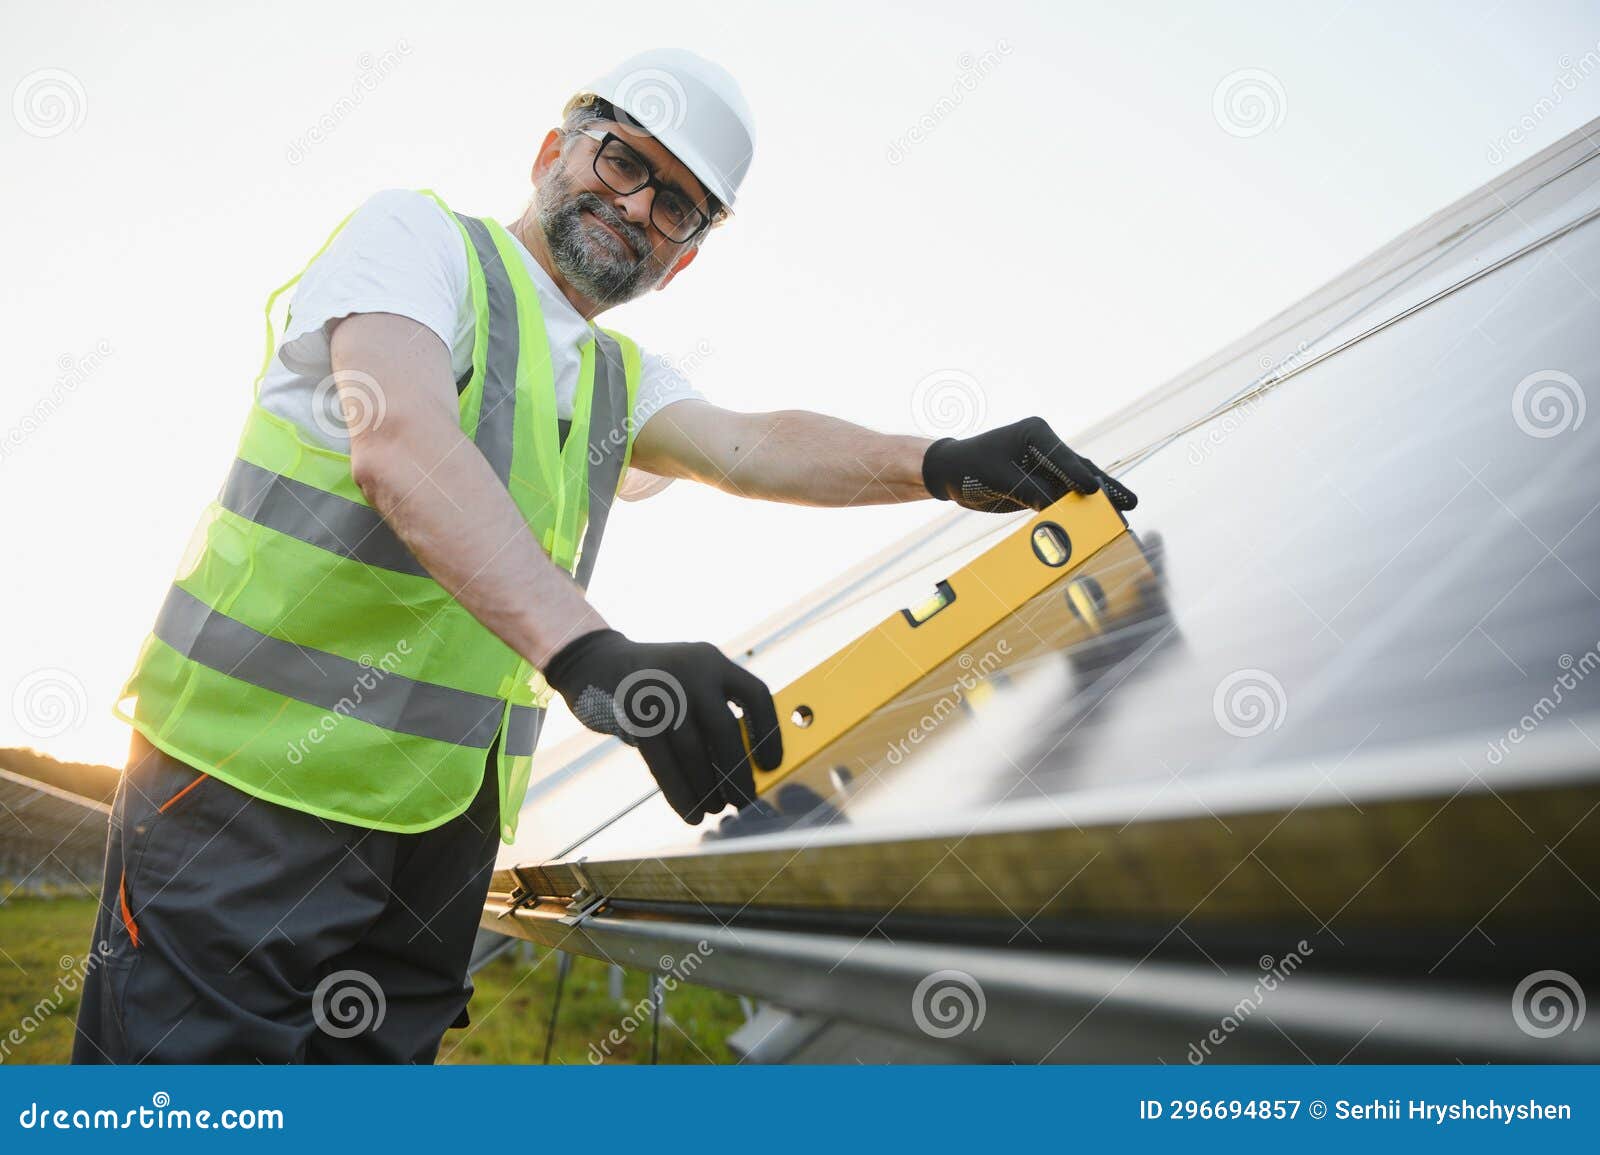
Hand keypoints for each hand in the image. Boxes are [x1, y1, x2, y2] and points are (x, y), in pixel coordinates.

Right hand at [541, 629, 782, 822]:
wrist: (594, 662)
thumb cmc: (655, 687)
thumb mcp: (688, 682)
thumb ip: (713, 714)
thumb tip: (745, 769)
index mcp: (712, 660)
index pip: (755, 695)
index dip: (769, 733)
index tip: (771, 766)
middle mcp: (690, 670)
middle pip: (725, 729)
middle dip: (738, 773)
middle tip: (745, 801)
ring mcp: (660, 690)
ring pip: (693, 751)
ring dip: (708, 788)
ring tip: (716, 809)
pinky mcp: (633, 714)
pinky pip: (662, 763)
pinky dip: (680, 793)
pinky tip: (691, 813)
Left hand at [921, 417, 1137, 513]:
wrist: (951, 473)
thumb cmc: (970, 467)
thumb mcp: (998, 478)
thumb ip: (1028, 491)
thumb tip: (1057, 508)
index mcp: (1036, 433)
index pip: (1062, 456)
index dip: (1079, 475)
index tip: (1095, 491)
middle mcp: (1047, 446)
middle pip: (1080, 469)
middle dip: (1105, 488)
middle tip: (1129, 503)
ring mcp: (1047, 466)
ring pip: (1078, 485)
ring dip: (1099, 501)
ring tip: (1124, 514)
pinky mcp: (1043, 484)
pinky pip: (1065, 497)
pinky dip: (1079, 510)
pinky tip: (1096, 522)